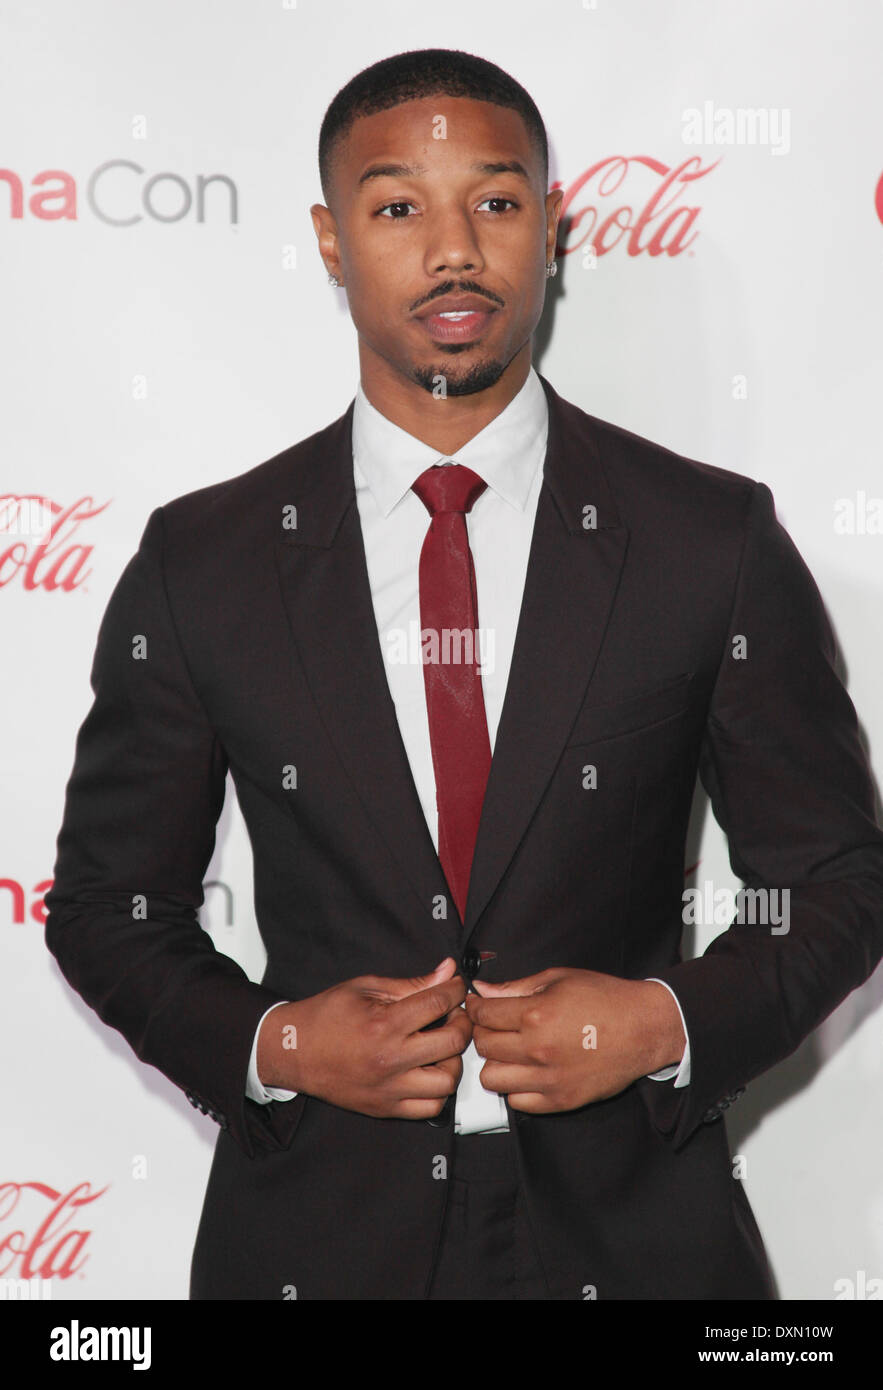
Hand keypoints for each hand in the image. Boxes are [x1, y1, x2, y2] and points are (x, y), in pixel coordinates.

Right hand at [256, 957, 471, 1118]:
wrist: (294, 1051)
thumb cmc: (327, 1016)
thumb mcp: (367, 988)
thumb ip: (411, 983)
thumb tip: (446, 971)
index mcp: (384, 1024)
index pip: (438, 1002)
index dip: (455, 989)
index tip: (455, 987)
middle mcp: (390, 1059)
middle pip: (452, 1042)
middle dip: (462, 1022)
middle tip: (453, 1015)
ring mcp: (389, 1088)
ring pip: (447, 1082)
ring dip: (453, 1060)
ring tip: (442, 1046)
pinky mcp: (386, 1108)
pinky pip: (430, 1108)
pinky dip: (438, 1091)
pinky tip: (429, 1071)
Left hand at [465, 967, 685, 1113]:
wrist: (644, 1029)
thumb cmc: (606, 999)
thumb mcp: (559, 979)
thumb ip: (516, 987)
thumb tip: (483, 990)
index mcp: (536, 1014)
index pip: (483, 1015)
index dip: (475, 1007)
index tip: (478, 1005)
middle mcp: (538, 1049)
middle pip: (484, 1046)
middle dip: (483, 1032)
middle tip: (494, 1025)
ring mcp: (549, 1079)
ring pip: (492, 1079)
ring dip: (496, 1063)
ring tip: (509, 1051)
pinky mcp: (561, 1100)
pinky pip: (517, 1102)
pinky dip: (516, 1087)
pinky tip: (527, 1071)